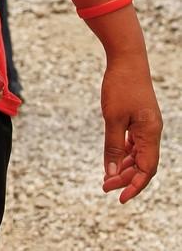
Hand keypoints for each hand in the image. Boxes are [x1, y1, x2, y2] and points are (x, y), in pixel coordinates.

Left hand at [100, 53, 161, 202]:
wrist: (127, 58)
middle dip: (125, 178)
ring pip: (138, 154)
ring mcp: (147, 125)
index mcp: (150, 134)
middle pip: (142, 164)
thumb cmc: (120, 86)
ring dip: (123, 166)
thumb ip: (112, 146)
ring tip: (106, 177)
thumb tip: (110, 174)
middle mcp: (152, 132)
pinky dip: (124, 152)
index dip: (134, 186)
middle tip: (104, 187)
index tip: (120, 198)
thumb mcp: (112, 118)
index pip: (146, 170)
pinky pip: (134, 142)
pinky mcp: (140, 118)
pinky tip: (113, 157)